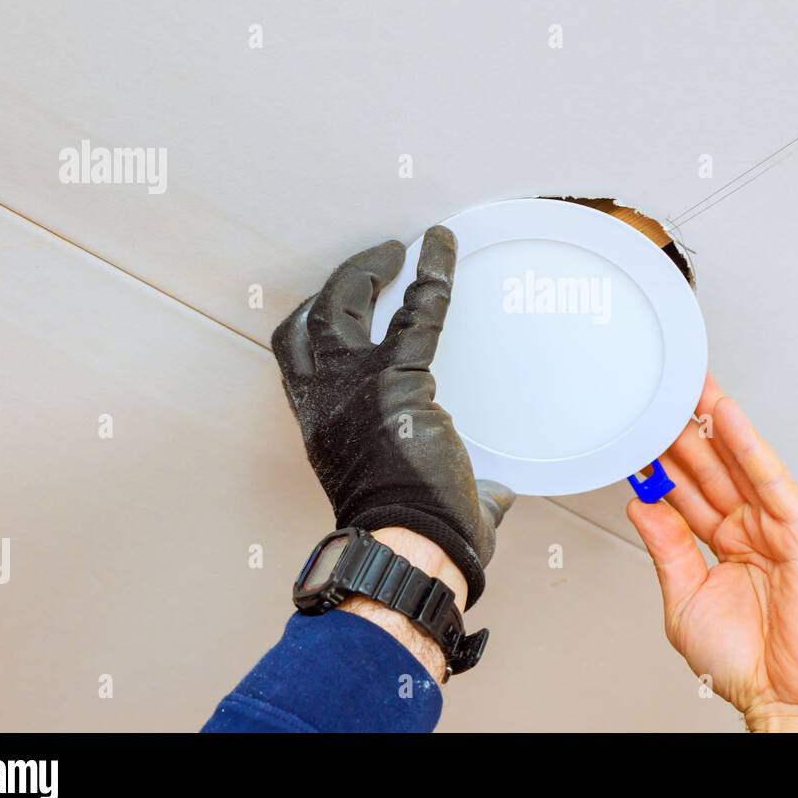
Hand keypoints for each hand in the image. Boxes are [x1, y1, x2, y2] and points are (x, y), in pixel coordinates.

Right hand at [271, 226, 513, 608]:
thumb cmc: (417, 541)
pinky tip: (443, 247)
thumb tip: (496, 495)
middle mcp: (326, 403)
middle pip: (310, 321)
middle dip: (339, 283)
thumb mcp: (422, 503)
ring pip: (342, 305)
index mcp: (324, 429)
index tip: (341, 296)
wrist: (413, 551)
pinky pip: (417, 313)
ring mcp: (354, 389)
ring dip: (366, 270)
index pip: (300, 357)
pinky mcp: (398, 380)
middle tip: (377, 261)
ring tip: (398, 251)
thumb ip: (461, 487)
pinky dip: (432, 275)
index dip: (314, 321)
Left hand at [626, 375, 797, 731]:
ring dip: (712, 423)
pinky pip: (771, 479)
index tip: (636, 433)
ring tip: (686, 385)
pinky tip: (725, 415)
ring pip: (738, 463)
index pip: (686, 493)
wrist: (790, 700)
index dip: (661, 462)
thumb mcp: (685, 599)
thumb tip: (641, 504)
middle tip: (657, 394)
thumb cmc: (748, 664)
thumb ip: (666, 547)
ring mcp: (777, 529)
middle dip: (683, 431)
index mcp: (725, 547)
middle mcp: (751, 532)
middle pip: (710, 469)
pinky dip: (748, 445)